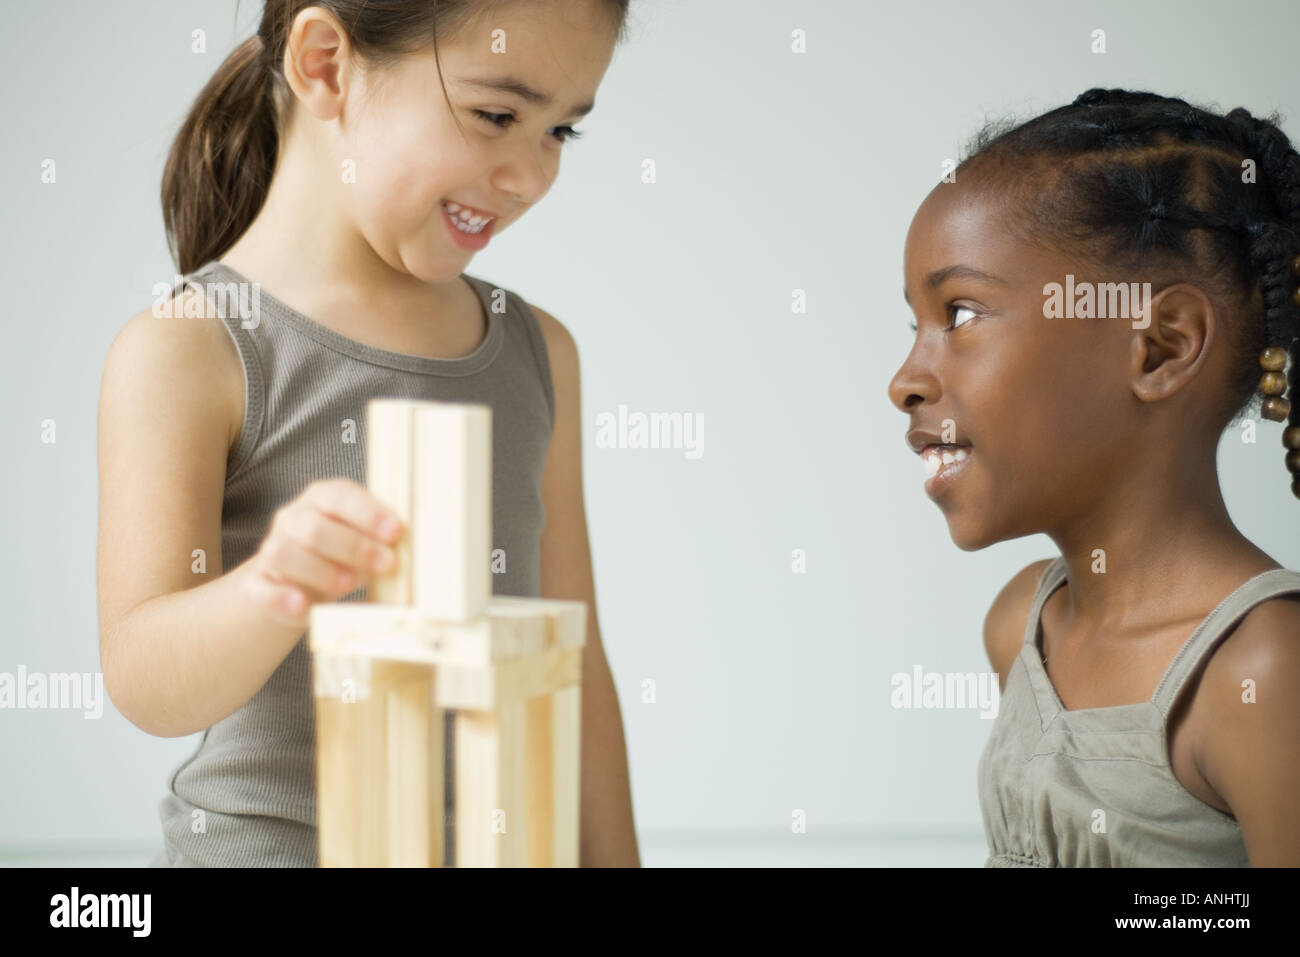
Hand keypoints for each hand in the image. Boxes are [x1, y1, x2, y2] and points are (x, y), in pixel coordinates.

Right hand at [240, 478, 403, 628]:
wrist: (297, 587)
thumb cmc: (344, 558)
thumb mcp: (365, 543)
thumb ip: (382, 542)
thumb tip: (410, 552)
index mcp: (322, 499)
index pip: (340, 495)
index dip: (368, 513)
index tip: (396, 533)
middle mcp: (293, 518)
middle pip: (314, 527)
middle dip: (354, 547)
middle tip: (387, 565)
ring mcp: (271, 549)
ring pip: (283, 553)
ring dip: (319, 571)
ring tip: (349, 586)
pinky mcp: (256, 584)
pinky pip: (259, 588)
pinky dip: (280, 597)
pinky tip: (303, 605)